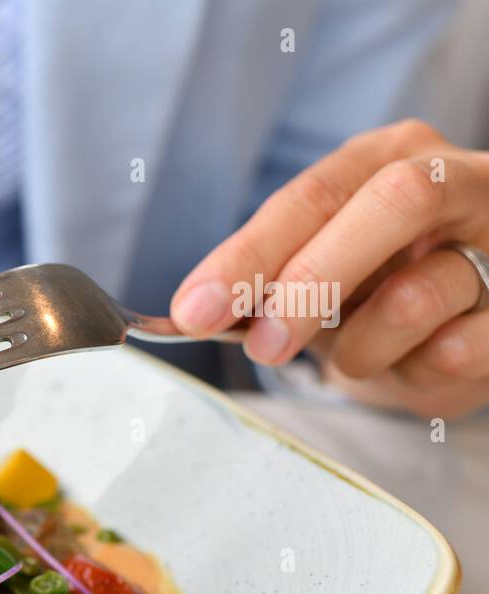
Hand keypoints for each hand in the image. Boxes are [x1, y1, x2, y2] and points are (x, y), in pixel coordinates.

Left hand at [171, 119, 488, 418]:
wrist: (463, 334)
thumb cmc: (379, 291)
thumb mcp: (319, 271)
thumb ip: (270, 277)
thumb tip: (199, 308)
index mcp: (388, 157)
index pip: (314, 195)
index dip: (250, 253)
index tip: (196, 310)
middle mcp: (459, 178)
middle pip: (391, 204)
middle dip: (312, 284)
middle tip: (264, 345)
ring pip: (418, 295)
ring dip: (363, 347)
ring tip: (359, 353)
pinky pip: (457, 352)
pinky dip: (417, 372)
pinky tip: (419, 360)